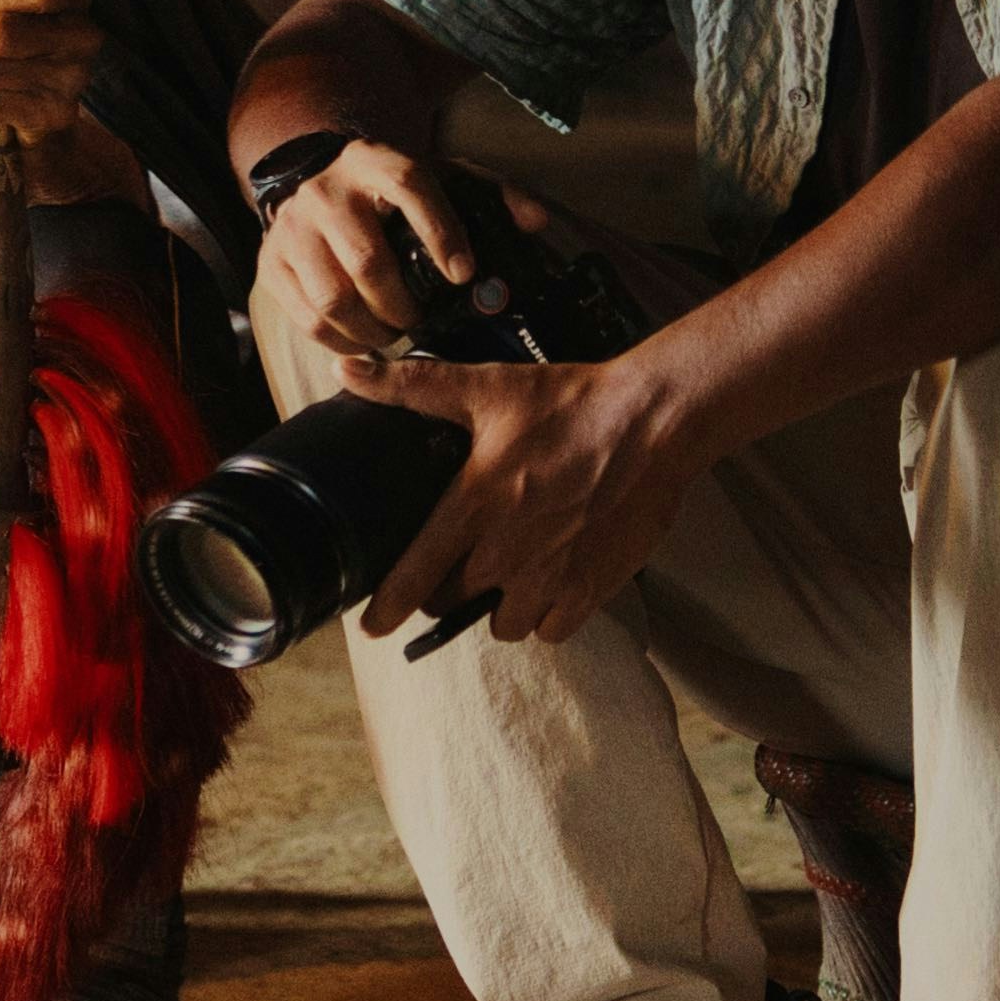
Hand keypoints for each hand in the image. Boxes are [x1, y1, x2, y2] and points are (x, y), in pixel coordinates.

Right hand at [248, 137, 543, 359]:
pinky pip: (305, 317)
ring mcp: (293, 226)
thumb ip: (493, 195)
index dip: (441, 235)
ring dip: (370, 331)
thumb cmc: (393, 191)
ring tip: (391, 335)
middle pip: (368, 261)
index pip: (411, 190)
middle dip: (403, 306)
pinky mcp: (271, 261)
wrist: (318, 181)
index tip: (463, 275)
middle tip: (420, 322)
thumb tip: (534, 221)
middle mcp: (327, 190)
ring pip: (333, 297)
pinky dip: (339, 341)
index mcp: (376, 162)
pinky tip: (361, 341)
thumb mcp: (441, 179)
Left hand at [347, 347, 691, 647]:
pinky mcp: (591, 589)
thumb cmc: (569, 404)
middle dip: (449, 588)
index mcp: (474, 506)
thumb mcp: (486, 387)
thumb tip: (348, 370)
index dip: (387, 606)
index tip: (372, 625)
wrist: (650, 422)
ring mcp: (551, 577)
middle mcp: (507, 552)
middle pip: (454, 602)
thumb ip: (411, 386)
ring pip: (503, 623)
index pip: (415, 575)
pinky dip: (545, 614)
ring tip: (507, 572)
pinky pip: (551, 630)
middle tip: (458, 564)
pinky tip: (548, 582)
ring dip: (498, 604)